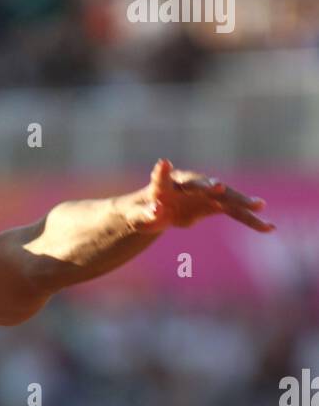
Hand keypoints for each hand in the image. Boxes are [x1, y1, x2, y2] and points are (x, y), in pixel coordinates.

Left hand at [127, 158, 274, 232]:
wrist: (153, 211)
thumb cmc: (141, 212)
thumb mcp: (137, 216)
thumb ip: (146, 214)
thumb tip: (156, 212)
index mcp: (171, 182)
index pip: (180, 180)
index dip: (188, 181)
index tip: (195, 177)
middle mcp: (193, 184)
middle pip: (209, 187)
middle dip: (218, 189)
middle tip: (224, 189)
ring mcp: (207, 194)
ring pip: (228, 199)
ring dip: (243, 205)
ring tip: (261, 208)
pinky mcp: (215, 206)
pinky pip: (235, 213)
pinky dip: (249, 220)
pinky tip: (268, 228)